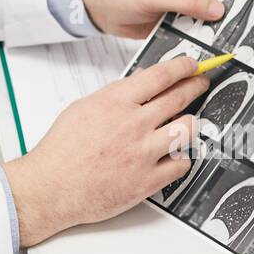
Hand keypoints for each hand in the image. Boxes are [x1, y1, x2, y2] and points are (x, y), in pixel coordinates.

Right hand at [2, 56, 207, 246]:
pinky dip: (181, 158)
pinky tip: (174, 156)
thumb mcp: (83, 108)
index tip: (191, 65)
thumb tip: (139, 82)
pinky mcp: (148, 180)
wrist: (52, 187)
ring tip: (188, 123)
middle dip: (195, 86)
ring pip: (187, 130)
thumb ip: (114, 94)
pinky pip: (182, 164)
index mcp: (115, 102)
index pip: (159, 76)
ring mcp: (143, 152)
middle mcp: (133, 124)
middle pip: (178, 98)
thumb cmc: (62, 150)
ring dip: (190, 124)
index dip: (181, 67)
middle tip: (201, 83)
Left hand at [80, 0, 224, 39]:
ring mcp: (184, 4)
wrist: (99, 9)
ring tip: (232, 43)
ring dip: (215, 30)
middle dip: (229, 13)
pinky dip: (199, 39)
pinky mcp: (177, 22)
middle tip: (246, 28)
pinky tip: (209, 49)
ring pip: (208, 18)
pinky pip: (194, 31)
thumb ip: (186, 0)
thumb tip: (217, 8)